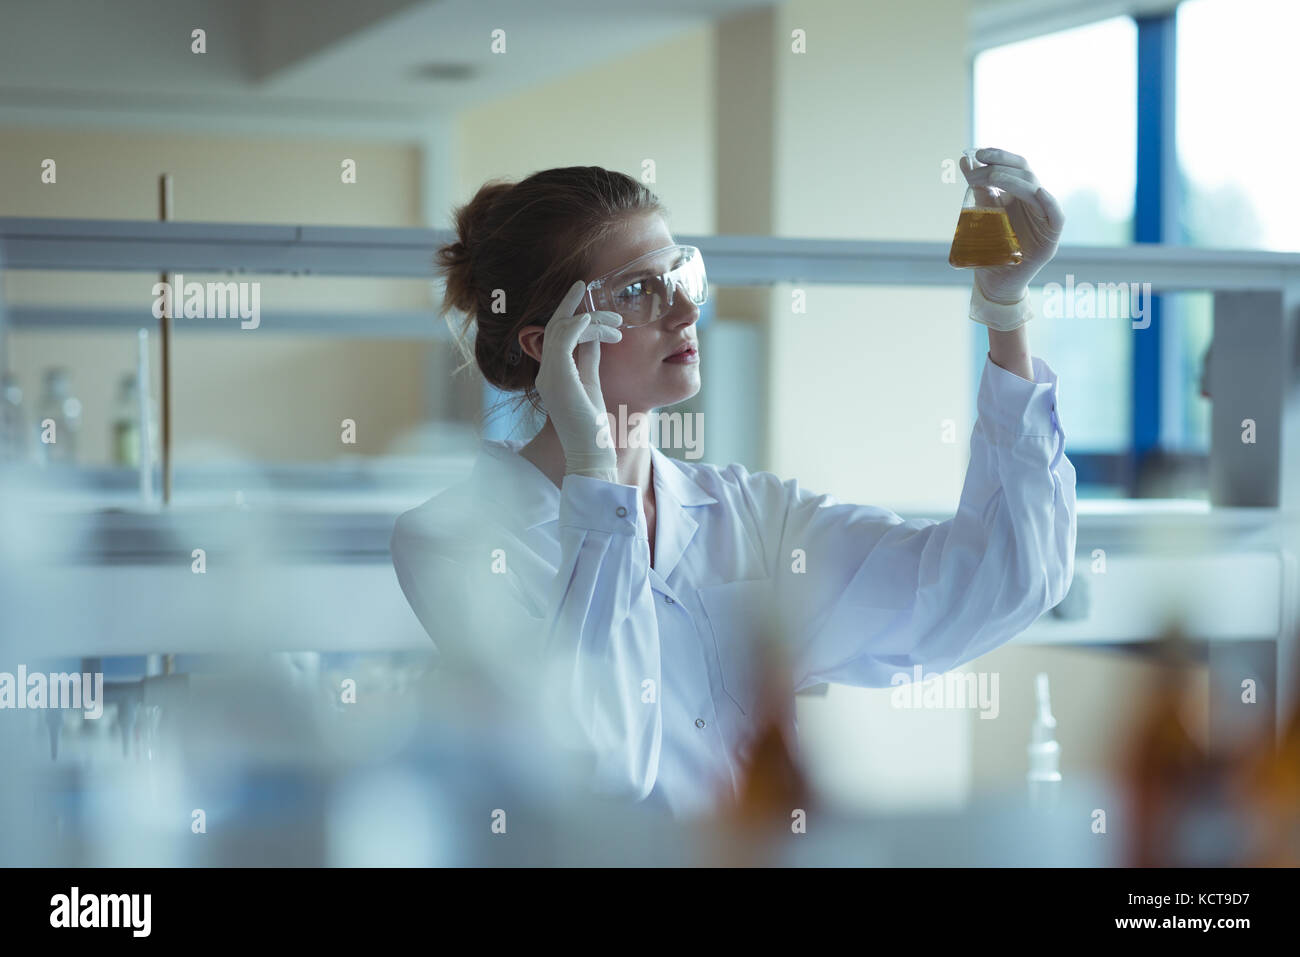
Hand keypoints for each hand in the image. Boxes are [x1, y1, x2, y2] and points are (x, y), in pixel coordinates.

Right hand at [533, 279, 623, 480]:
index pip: (556, 335)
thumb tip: (595, 336)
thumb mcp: (591, 383)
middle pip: (554, 326)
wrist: (591, 454)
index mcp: (551, 375)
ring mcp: (548, 376)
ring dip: (590, 318)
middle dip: (572, 304)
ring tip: (616, 323)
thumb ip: (588, 360)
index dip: (568, 311)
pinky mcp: (558, 378)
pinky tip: (602, 327)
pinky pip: (565, 338)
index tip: (584, 294)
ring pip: (561, 329)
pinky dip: (582, 326)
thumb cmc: (593, 426)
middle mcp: (545, 374)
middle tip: (587, 285)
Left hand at [961, 148, 1065, 303]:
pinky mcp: (1051, 237)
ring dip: (1014, 180)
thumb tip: (965, 160)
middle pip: (1025, 173)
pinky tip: (1039, 192)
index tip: (976, 153)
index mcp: (1019, 195)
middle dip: (1001, 166)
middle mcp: (1034, 202)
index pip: (1014, 167)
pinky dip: (1049, 203)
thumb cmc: (990, 249)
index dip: (999, 156)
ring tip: (993, 176)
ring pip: (1036, 190)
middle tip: (979, 165)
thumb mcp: (981, 215)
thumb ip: (977, 189)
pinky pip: (1056, 215)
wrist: (994, 281)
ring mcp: (1044, 218)